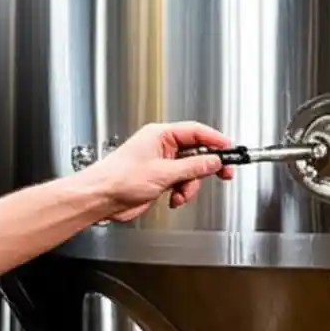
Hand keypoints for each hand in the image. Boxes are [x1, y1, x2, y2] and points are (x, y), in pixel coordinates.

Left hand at [76, 122, 235, 221]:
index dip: (215, 140)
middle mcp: (161, 146)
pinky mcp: (158, 178)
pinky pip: (180, 182)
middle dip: (207, 166)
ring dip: (190, 185)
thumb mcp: (163, 173)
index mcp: (160, 135)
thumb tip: (213, 161)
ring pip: (190, 171)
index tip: (229, 149)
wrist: (100, 198)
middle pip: (196, 152)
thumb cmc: (118, 179)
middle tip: (224, 173)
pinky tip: (173, 198)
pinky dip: (181, 191)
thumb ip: (192, 167)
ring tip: (181, 193)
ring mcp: (160, 163)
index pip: (196, 132)